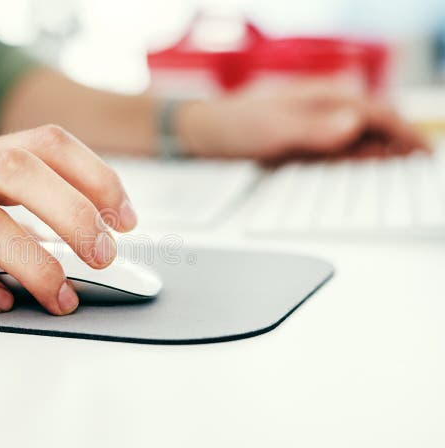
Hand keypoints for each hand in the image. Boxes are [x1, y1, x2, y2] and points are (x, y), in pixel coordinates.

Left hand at [178, 80, 429, 161]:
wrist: (201, 133)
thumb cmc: (234, 125)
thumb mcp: (275, 128)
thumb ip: (316, 129)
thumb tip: (354, 123)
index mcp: (325, 97)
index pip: (378, 112)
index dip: (404, 132)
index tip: (423, 154)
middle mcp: (325, 110)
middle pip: (374, 126)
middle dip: (398, 144)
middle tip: (416, 167)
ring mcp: (316, 126)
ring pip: (359, 140)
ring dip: (378, 154)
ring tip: (397, 175)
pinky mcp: (304, 142)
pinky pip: (338, 152)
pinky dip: (354, 161)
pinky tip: (361, 173)